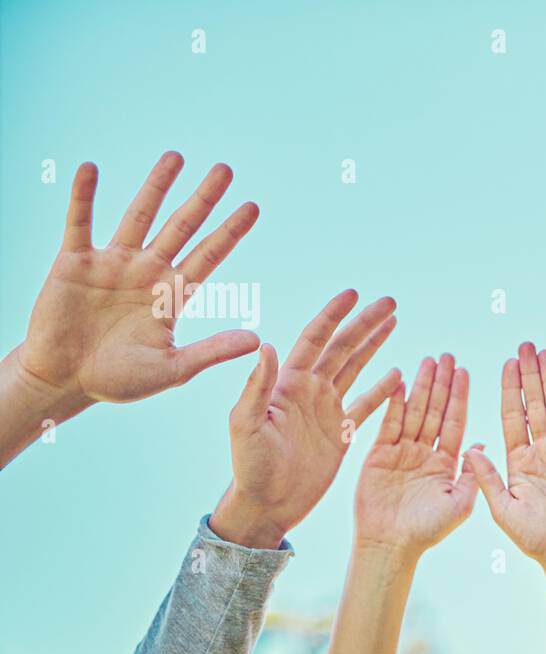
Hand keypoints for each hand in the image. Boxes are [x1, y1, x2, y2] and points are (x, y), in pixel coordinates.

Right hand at [13, 154, 260, 411]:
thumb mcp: (173, 369)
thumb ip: (211, 351)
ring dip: (156, 187)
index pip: (209, 255)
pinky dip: (84, 197)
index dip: (230, 231)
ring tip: (176, 157)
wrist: (65, 381)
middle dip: (203, 199)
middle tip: (226, 169)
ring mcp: (112, 263)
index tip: (253, 207)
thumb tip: (257, 340)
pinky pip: (80, 223)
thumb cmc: (119, 380)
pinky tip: (91, 169)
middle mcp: (147, 272)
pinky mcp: (75, 262)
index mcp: (173, 295)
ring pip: (139, 216)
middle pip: (182, 227)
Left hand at [210, 290, 399, 548]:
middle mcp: (309, 390)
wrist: (266, 504)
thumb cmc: (249, 466)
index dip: (334, 316)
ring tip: (393, 322)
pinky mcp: (340, 432)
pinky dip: (382, 389)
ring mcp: (326, 410)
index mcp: (288, 384)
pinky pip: (366, 405)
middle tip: (389, 302)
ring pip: (356, 368)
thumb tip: (267, 345)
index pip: (315, 340)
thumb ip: (257, 387)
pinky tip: (398, 374)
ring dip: (374, 345)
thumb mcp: (246, 424)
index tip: (353, 294)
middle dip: (365, 323)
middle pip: (342, 347)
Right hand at [354, 354, 476, 557]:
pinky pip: (389, 424)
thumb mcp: (460, 504)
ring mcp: (402, 452)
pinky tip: (401, 382)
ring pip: (415, 412)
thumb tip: (483, 442)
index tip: (466, 372)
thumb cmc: (428, 532)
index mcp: (447, 463)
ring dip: (421, 387)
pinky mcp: (379, 455)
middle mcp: (426, 453)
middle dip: (442, 384)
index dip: (460, 397)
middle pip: (436, 411)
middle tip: (448, 356)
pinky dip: (395, 404)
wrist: (391, 546)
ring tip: (428, 361)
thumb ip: (473, 474)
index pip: (455, 422)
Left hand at [464, 343, 545, 571]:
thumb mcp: (504, 511)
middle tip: (528, 345)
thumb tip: (470, 449)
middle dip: (532, 375)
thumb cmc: (535, 541)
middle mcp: (542, 452)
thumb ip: (486, 479)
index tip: (508, 362)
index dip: (510, 389)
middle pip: (536, 405)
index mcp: (519, 461)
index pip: (513, 416)